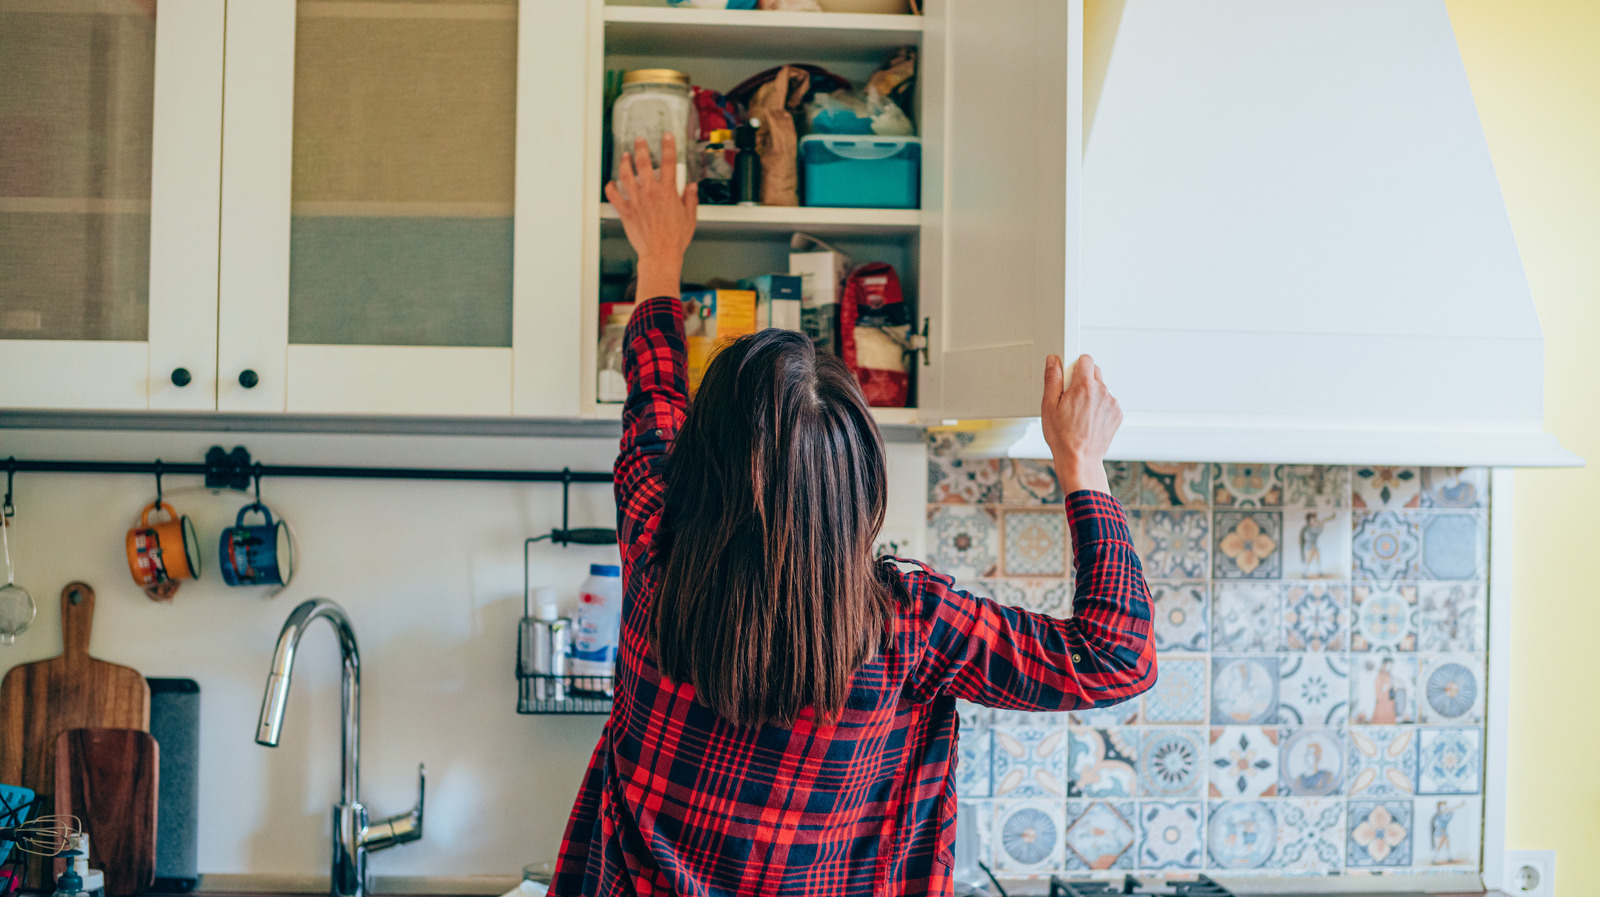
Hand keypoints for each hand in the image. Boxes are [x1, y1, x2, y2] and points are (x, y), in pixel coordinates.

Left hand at [605, 134, 697, 300]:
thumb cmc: (675, 239)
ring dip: (624, 163)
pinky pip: (614, 196)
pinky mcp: (627, 212)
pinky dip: (611, 188)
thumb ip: (690, 200)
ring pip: (627, 176)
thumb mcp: (690, 218)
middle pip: (644, 164)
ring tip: (624, 156)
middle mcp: (651, 193)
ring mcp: (637, 201)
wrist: (660, 254)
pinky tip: (611, 183)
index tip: (667, 137)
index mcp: (668, 193)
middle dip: (641, 148)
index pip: (669, 163)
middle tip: (639, 140)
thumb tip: (691, 187)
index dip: (668, 147)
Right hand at [1040, 354, 1122, 494]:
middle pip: (1094, 371)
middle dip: (1082, 379)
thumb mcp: (1048, 406)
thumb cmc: (1063, 437)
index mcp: (1084, 387)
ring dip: (1091, 394)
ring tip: (1079, 413)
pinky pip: (1108, 401)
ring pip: (1101, 387)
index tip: (1067, 376)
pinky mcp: (1117, 414)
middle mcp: (1102, 392)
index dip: (1074, 365)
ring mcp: (1112, 403)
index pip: (1085, 359)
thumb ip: (1052, 379)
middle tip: (1070, 397)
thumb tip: (1053, 361)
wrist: (1079, 460)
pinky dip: (1099, 406)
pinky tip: (1088, 420)